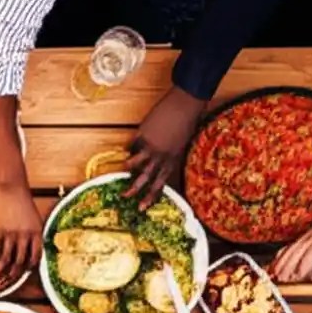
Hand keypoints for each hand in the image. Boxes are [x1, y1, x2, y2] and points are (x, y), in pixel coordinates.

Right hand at [0, 183, 42, 278]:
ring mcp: (11, 234)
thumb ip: (33, 232)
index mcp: (36, 232)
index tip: (27, 269)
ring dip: (3, 265)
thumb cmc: (24, 200)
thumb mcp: (34, 217)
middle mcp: (25, 235)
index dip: (31, 265)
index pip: (36, 254)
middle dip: (16, 270)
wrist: (12, 189)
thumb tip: (30, 245)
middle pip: (21, 258)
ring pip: (7, 255)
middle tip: (13, 275)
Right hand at [125, 87, 206, 207]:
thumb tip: (157, 160)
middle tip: (125, 197)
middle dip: (135, 189)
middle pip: (145, 177)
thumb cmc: (188, 122)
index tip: (143, 206)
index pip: (160, 183)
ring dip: (128, 166)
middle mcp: (161, 157)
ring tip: (123, 168)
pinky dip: (130, 145)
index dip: (151, 195)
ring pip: (135, 162)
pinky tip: (129, 145)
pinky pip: (133, 144)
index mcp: (172, 160)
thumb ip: (169, 154)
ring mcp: (151, 146)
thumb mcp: (182, 144)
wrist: (185, 106)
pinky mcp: (143, 134)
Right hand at [270, 226, 311, 282]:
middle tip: (282, 278)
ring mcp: (305, 235)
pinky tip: (274, 266)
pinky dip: (280, 257)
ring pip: (290, 248)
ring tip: (275, 274)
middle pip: (298, 250)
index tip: (298, 276)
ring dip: (281, 262)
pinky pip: (288, 247)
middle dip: (288, 265)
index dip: (304, 264)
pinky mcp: (300, 238)